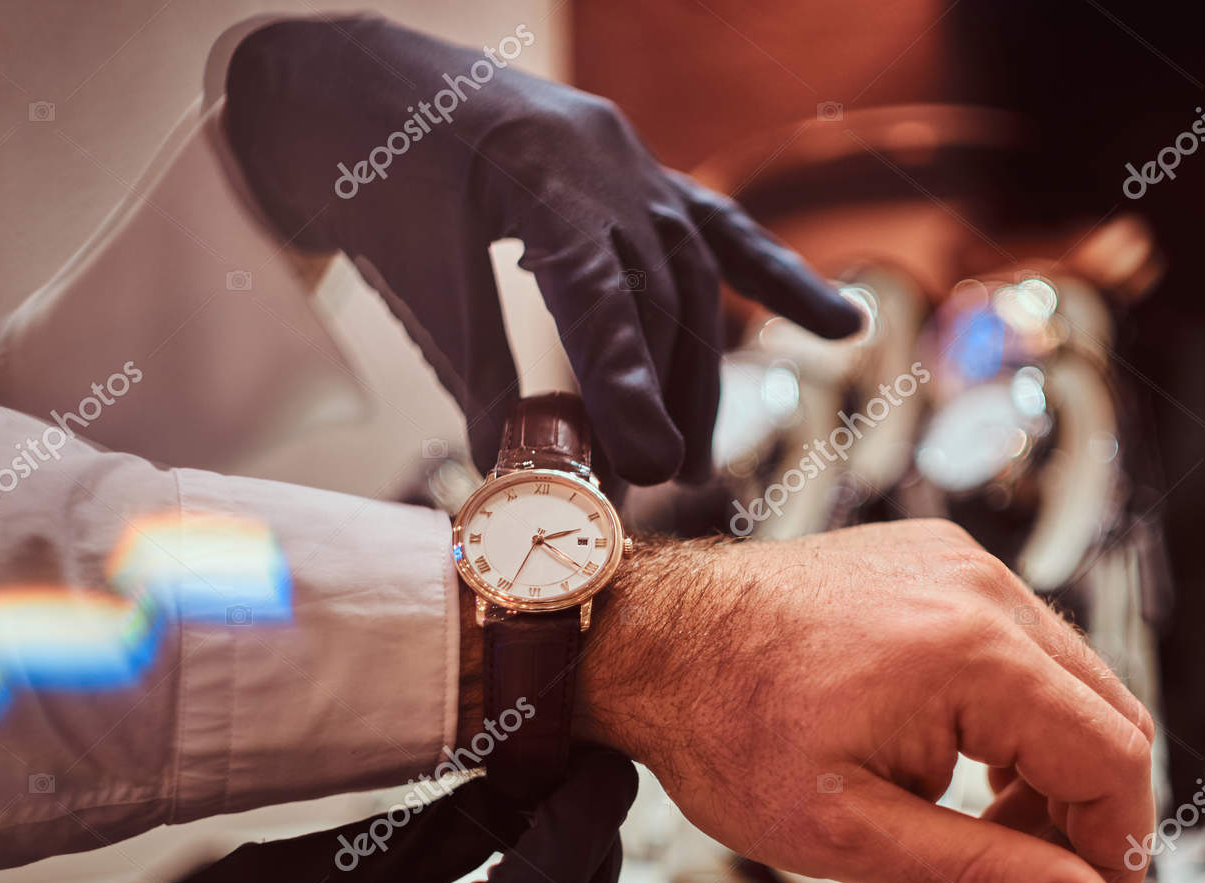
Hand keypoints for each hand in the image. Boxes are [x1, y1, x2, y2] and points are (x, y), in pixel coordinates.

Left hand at [221, 15, 861, 485]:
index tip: (646, 466)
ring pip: (690, 273)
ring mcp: (631, 157)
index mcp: (535, 165)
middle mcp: (603, 153)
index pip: (597, 291)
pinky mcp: (640, 169)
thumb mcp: (412, 269)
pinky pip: (716, 227)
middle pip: (658, 290)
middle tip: (661, 481)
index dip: (625, 383)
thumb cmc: (376, 173)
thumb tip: (506, 468)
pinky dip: (775, 279)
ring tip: (689, 458)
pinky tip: (842, 326)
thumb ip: (471, 366)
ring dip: (695, 369)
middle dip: (665, 393)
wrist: (362, 80)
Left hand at [577, 522, 1155, 882]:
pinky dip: (1016, 710)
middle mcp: (978, 589)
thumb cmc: (724, 721)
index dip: (1114, 850)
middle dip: (1086, 809)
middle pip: (1108, 714)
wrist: (655, 639)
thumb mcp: (848, 831)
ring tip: (976, 819)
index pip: (1114, 759)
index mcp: (970, 651)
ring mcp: (960, 566)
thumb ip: (981, 874)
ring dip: (1050, 761)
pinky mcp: (939, 563)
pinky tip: (958, 758)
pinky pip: (1023, 643)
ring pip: (1071, 679)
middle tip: (1030, 873)